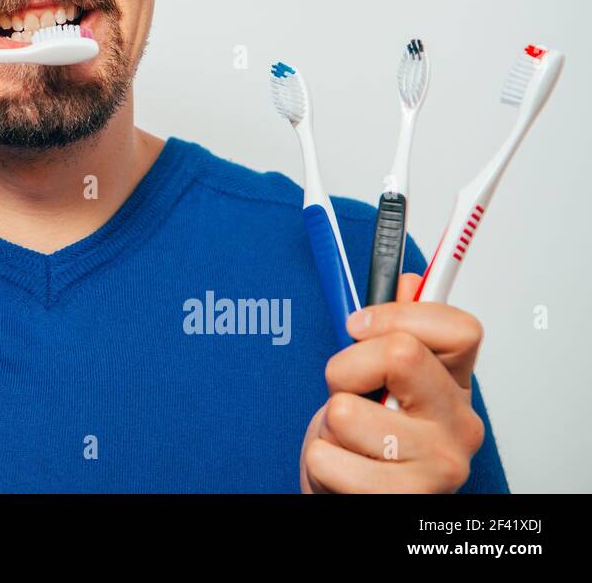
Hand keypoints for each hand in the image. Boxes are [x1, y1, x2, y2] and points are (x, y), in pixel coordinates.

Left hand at [299, 272, 486, 492]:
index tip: (357, 326)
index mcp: (456, 385)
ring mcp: (440, 467)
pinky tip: (343, 472)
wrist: (352, 498)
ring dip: (328, 426)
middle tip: (344, 391)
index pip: (460, 329)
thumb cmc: (363, 439)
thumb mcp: (376, 379)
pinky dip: (320, 463)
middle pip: (401, 354)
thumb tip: (409, 280)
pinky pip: (328, 458)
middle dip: (346, 368)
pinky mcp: (405, 499)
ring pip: (346, 411)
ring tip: (347, 442)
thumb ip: (392, 331)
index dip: (397, 314)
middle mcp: (460, 425)